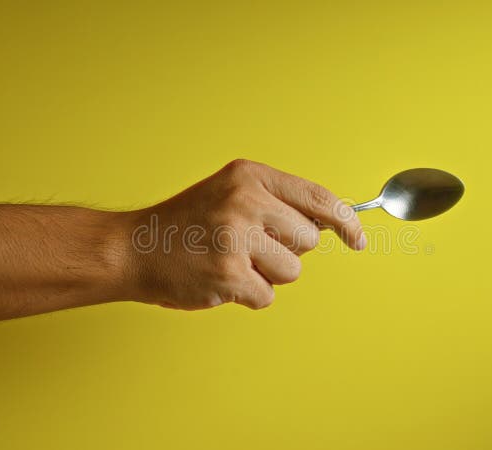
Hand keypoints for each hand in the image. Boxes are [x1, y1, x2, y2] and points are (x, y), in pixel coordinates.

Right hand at [119, 159, 365, 309]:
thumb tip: (331, 223)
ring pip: (292, 272)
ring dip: (267, 276)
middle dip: (285, 251)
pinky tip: (220, 280)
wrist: (134, 248)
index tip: (357, 239)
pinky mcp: (228, 274)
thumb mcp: (230, 192)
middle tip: (248, 247)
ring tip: (230, 262)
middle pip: (308, 240)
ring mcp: (236, 238)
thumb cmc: (187, 224)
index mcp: (250, 176)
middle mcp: (245, 200)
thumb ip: (275, 201)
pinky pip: (267, 296)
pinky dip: (248, 296)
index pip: (318, 197)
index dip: (346, 221)